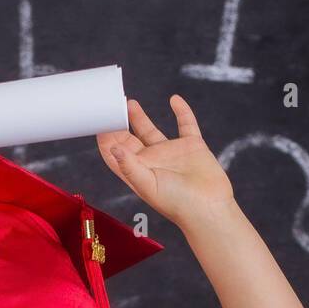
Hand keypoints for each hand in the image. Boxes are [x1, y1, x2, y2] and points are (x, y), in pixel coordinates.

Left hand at [96, 95, 233, 226]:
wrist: (209, 207)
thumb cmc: (177, 203)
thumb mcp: (148, 185)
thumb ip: (130, 166)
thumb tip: (113, 148)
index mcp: (137, 172)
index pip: (115, 155)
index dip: (105, 140)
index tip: (98, 121)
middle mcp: (151, 162)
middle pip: (129, 139)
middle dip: (118, 125)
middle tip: (110, 106)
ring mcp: (171, 153)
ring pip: (150, 130)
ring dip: (139, 117)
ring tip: (130, 102)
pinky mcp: (192, 146)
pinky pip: (186, 124)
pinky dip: (182, 111)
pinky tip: (175, 100)